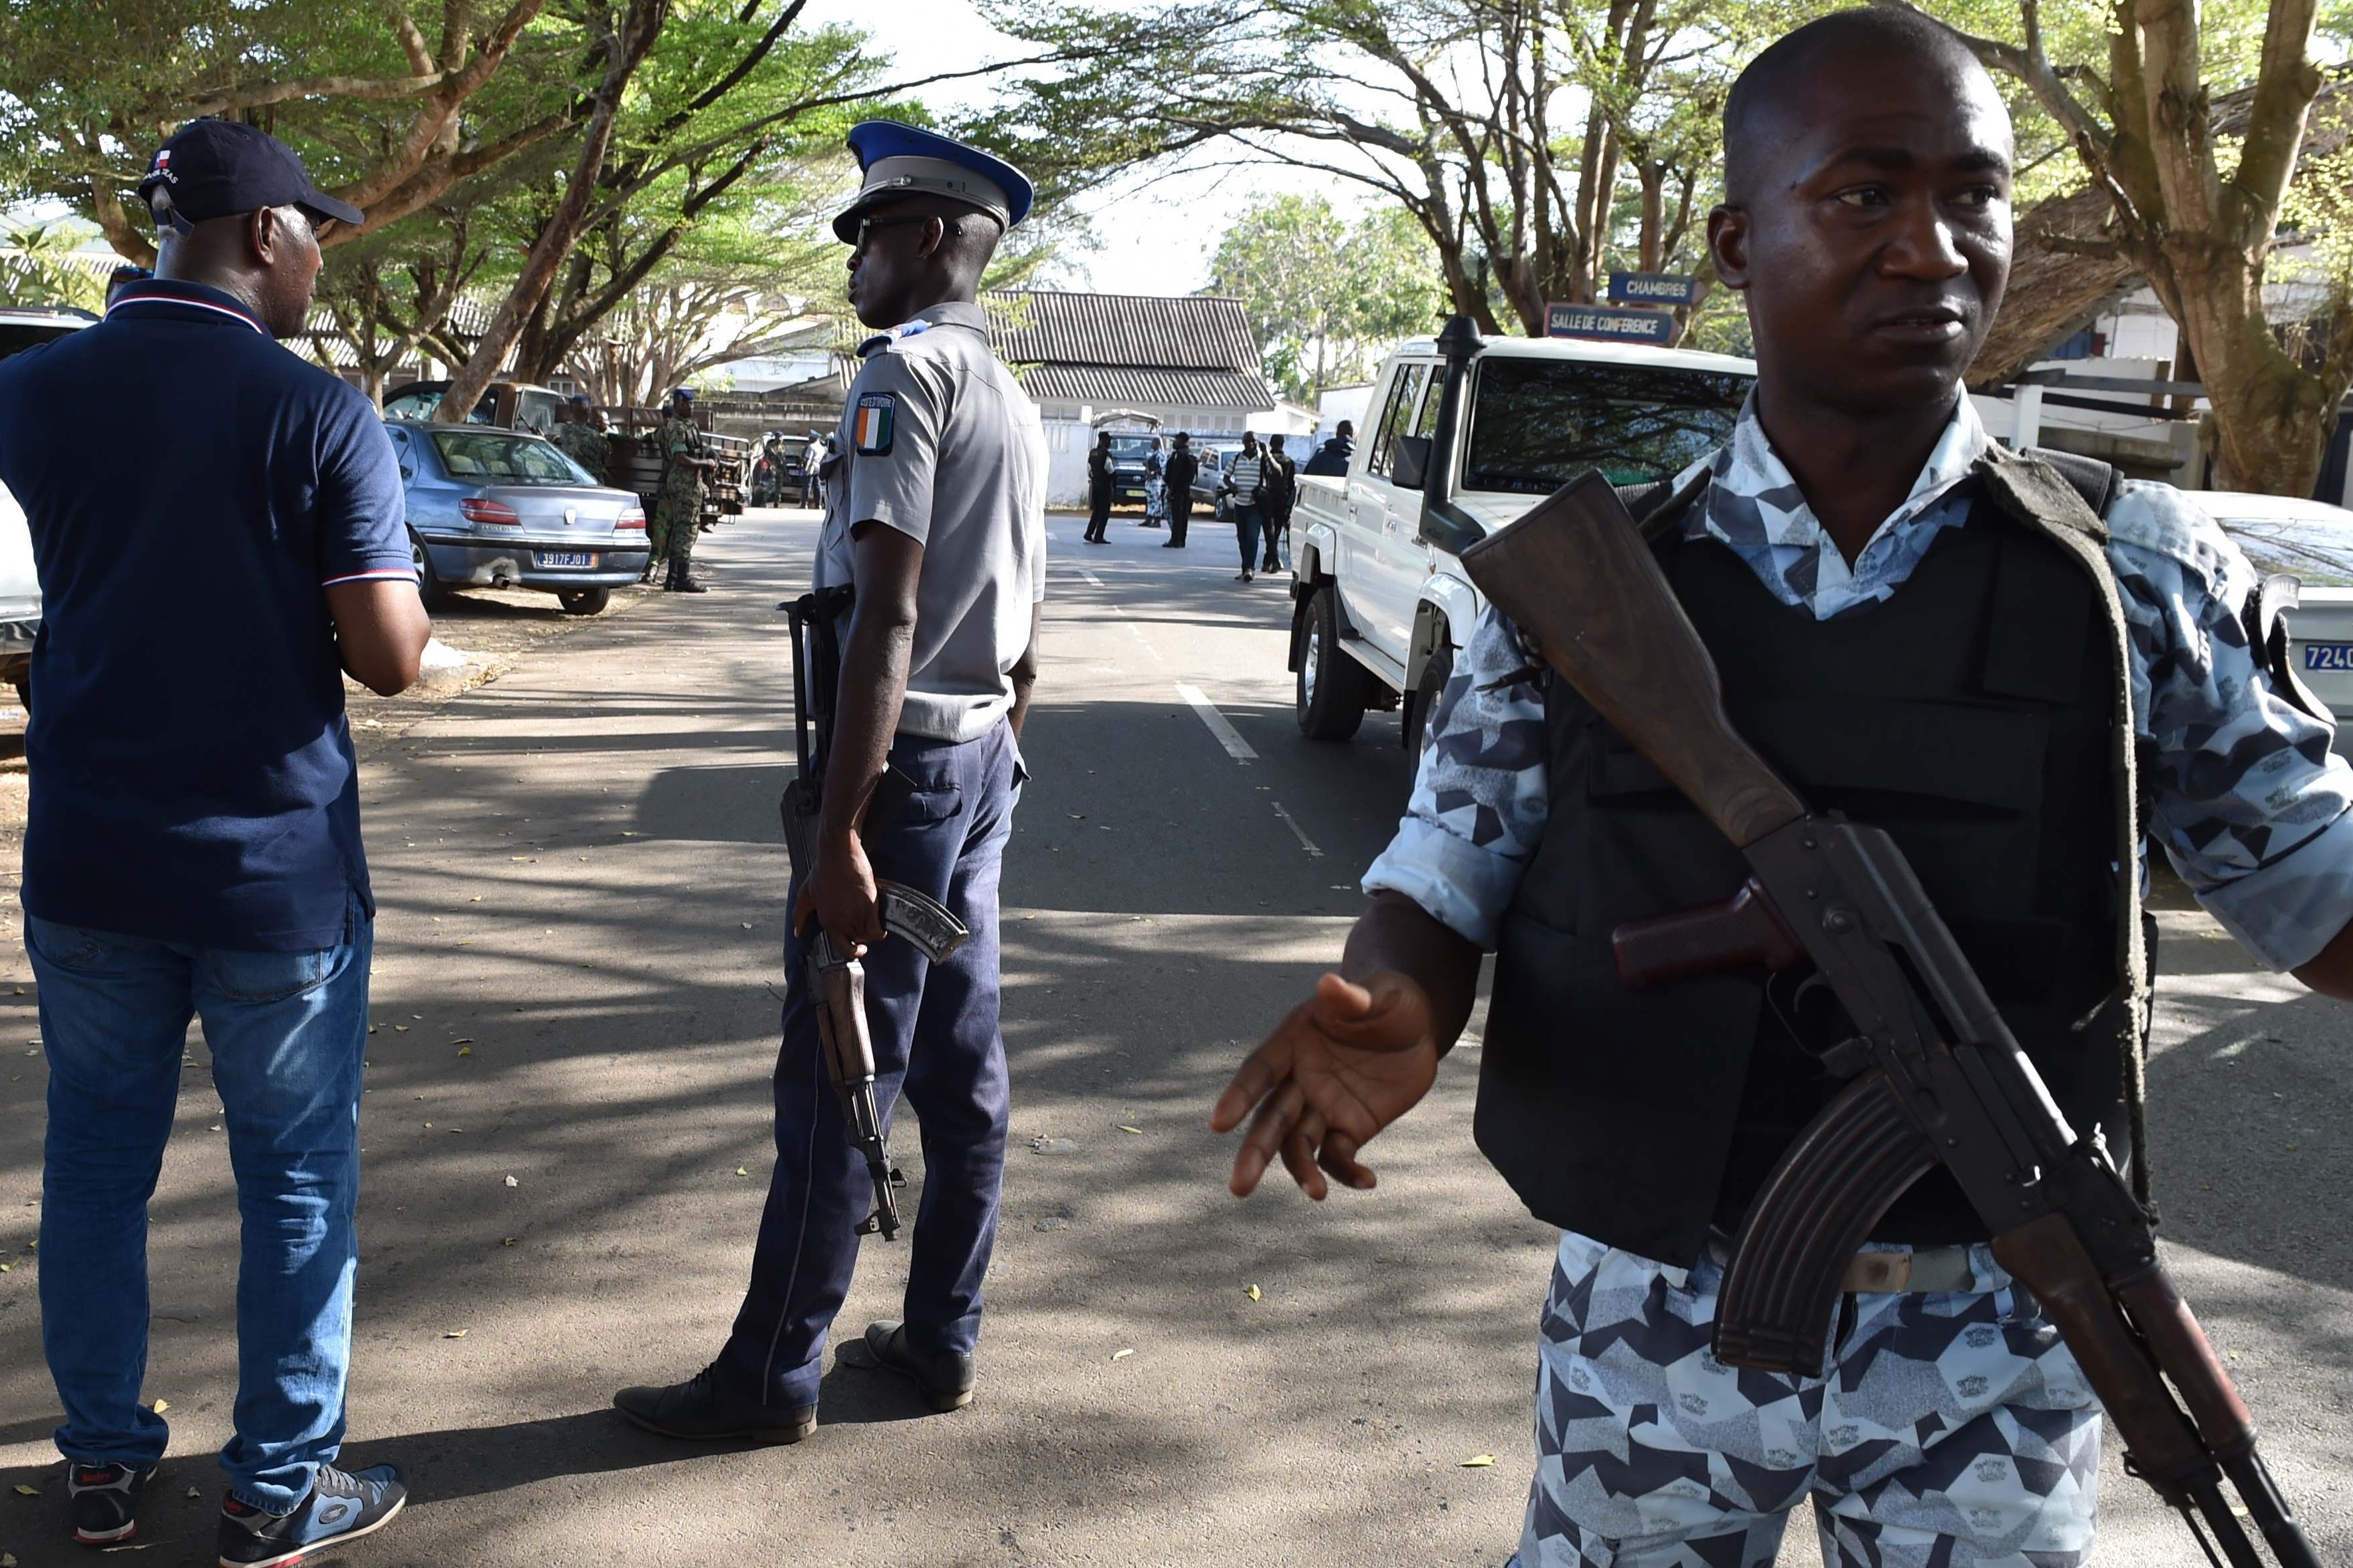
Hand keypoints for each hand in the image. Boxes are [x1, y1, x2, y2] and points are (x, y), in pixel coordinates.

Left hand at [793, 831, 884, 954]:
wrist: (838, 853)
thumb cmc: (823, 870)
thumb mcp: (806, 893)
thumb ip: (800, 914)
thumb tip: (797, 931)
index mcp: (827, 921)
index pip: (841, 948)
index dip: (851, 951)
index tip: (857, 948)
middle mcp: (841, 921)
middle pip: (857, 942)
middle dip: (862, 940)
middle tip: (864, 934)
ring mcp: (856, 915)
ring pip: (868, 936)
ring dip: (871, 933)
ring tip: (871, 925)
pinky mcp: (869, 905)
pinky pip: (877, 929)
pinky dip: (880, 930)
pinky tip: (880, 925)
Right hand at [1210, 970, 1439, 1200]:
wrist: (1414, 1025)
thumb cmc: (1387, 999)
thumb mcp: (1377, 994)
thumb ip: (1351, 998)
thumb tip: (1329, 983)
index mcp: (1293, 1042)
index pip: (1260, 1071)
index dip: (1239, 1096)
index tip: (1219, 1123)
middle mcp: (1298, 1080)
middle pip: (1270, 1120)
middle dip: (1255, 1152)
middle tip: (1239, 1187)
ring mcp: (1321, 1107)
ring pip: (1298, 1145)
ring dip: (1302, 1171)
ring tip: (1317, 1194)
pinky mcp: (1348, 1128)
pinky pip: (1339, 1156)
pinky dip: (1347, 1172)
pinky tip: (1367, 1182)